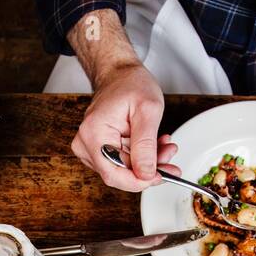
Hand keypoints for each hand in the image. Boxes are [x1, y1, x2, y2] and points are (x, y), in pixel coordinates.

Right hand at [73, 61, 177, 191]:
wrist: (119, 75)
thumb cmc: (130, 84)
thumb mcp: (148, 110)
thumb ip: (146, 145)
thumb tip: (146, 174)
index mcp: (94, 135)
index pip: (114, 174)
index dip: (140, 180)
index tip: (162, 175)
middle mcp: (86, 145)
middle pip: (119, 174)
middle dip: (148, 169)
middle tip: (169, 155)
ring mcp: (89, 149)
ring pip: (122, 171)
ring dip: (147, 162)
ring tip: (163, 146)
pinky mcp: (97, 150)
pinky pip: (121, 164)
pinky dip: (140, 157)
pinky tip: (152, 145)